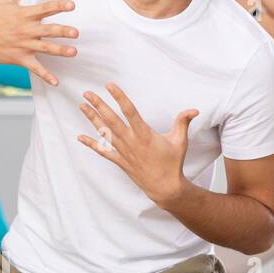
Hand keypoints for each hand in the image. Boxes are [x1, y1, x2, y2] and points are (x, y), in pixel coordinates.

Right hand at [0, 0, 76, 85]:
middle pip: (48, 30)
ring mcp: (23, 45)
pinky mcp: (20, 58)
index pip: (45, 8)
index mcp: (24, 14)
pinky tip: (56, 82)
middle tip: (75, 33)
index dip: (59, 6)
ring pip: (45, 48)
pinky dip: (45, 76)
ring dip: (60, 51)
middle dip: (62, 31)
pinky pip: (35, 68)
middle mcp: (25, 30)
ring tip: (73, 52)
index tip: (72, 5)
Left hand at [75, 82, 198, 206]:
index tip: (109, 85)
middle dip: (99, 105)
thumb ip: (183, 121)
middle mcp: (131, 141)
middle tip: (87, 93)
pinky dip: (91, 144)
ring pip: (104, 133)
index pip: (129, 111)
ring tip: (81, 106)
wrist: (165, 187)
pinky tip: (79, 137)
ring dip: (92, 119)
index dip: (119, 97)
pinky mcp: (120, 161)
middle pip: (112, 120)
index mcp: (145, 134)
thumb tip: (194, 109)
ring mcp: (124, 152)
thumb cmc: (173, 163)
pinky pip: (103, 151)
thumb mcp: (180, 140)